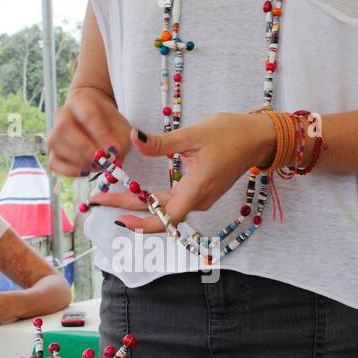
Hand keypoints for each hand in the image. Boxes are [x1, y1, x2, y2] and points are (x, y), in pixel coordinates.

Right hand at [47, 88, 131, 177]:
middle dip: (86, 149)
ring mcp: (54, 133)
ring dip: (80, 160)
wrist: (94, 121)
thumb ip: (121, 141)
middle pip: (65, 128)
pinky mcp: (52, 151)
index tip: (113, 150)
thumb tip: (114, 157)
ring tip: (99, 165)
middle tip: (103, 161)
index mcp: (80, 101)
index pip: (87, 115)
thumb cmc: (109, 124)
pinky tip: (86, 171)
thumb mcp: (122, 128)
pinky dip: (70, 170)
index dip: (100, 134)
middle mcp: (62, 114)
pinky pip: (54, 162)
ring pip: (57, 145)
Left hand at [89, 113, 276, 231]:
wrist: (258, 137)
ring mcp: (200, 197)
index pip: (166, 218)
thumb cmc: (231, 133)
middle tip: (98, 200)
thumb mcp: (193, 134)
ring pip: (165, 208)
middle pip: (158, 213)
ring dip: (139, 204)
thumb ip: (162, 143)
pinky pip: (174, 201)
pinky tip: (139, 192)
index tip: (118, 218)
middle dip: (127, 207)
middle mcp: (198, 199)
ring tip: (113, 195)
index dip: (141, 224)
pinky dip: (153, 199)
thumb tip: (134, 138)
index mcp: (196, 190)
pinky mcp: (201, 191)